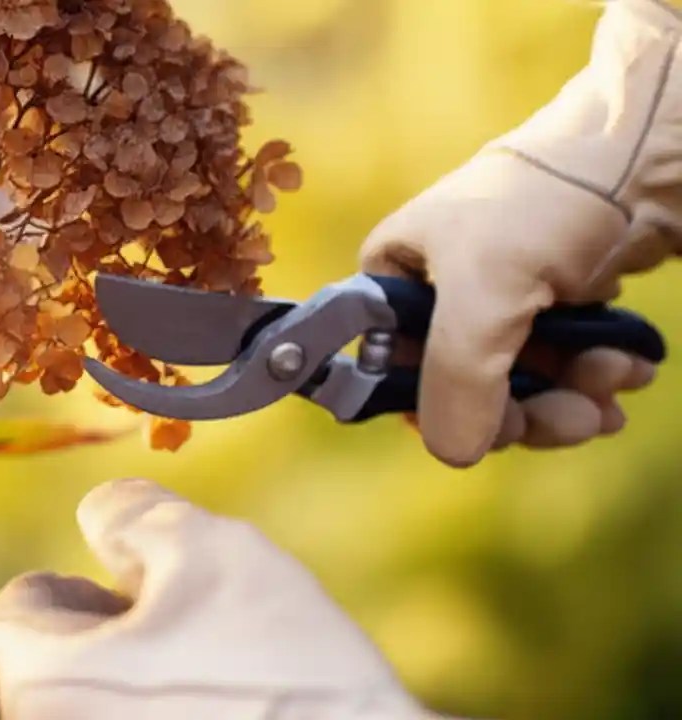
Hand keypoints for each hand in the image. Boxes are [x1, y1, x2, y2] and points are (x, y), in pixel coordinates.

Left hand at [0, 479, 430, 719]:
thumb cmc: (283, 669)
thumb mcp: (208, 550)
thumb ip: (131, 516)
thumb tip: (99, 513)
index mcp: (50, 688)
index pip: (5, 621)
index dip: (60, 586)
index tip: (116, 581)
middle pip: (47, 671)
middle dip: (103, 629)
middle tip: (176, 614)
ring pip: (93, 708)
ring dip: (132, 673)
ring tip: (210, 659)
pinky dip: (159, 711)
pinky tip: (225, 702)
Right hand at [360, 0, 678, 466]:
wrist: (642, 149)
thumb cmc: (542, 204)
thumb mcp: (483, 292)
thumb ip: (457, 381)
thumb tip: (454, 454)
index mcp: (392, 278)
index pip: (392, 371)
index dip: (441, 410)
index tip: (498, 425)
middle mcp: (437, 293)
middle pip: (464, 389)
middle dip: (529, 410)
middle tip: (578, 416)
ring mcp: (498, 299)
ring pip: (520, 385)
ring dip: (572, 398)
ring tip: (617, 380)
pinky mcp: (552, 301)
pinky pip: (562, 366)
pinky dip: (596, 379)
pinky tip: (630, 369)